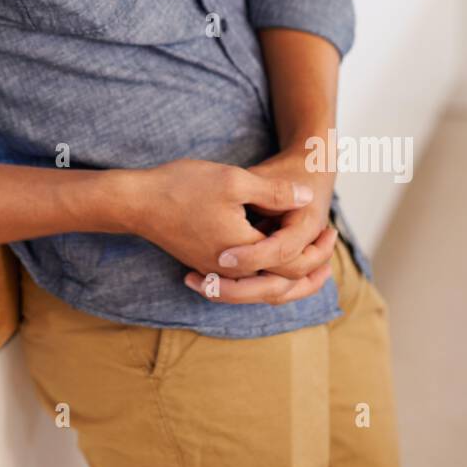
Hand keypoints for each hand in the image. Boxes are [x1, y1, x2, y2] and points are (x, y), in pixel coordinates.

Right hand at [131, 157, 333, 305]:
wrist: (136, 202)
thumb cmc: (182, 187)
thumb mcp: (234, 180)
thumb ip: (274, 191)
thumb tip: (307, 195)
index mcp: (244, 252)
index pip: (293, 263)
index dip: (317, 249)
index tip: (331, 228)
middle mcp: (231, 270)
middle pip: (280, 284)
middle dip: (309, 272)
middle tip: (328, 252)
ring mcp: (215, 271)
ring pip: (261, 286)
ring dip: (287, 277)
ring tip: (307, 261)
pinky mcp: (204, 265)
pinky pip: (243, 280)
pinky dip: (263, 274)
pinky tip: (269, 255)